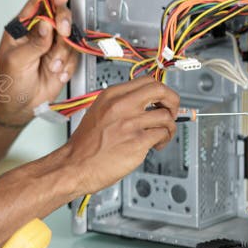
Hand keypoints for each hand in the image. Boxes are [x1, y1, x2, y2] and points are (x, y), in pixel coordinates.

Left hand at [0, 0, 77, 124]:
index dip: (49, 0)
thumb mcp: (17, 61)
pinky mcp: (63, 58)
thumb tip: (46, 23)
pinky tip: (57, 72)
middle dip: (63, 23)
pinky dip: (68, 65)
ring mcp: (51, 45)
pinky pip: (74, 54)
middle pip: (58, 15)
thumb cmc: (10, 82)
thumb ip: (34, 42)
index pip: (36, 5)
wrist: (21, 105)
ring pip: (69, 36)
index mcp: (21, 29)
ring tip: (52, 66)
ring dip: (63, 53)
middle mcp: (38, 34)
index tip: (60, 0)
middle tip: (63, 33)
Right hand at [63, 77, 179, 194]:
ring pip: (165, 116)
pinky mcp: (137, 141)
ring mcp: (130, 123)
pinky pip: (162, 135)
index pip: (146, 81)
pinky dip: (163, 141)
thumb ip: (120, 105)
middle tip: (172, 111)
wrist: (74, 165)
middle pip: (160, 90)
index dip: (160, 91)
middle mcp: (121, 106)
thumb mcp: (98, 112)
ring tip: (161, 135)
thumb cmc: (84, 145)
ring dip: (169, 127)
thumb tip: (144, 103)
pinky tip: (155, 145)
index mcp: (110, 96)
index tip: (162, 100)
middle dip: (173, 101)